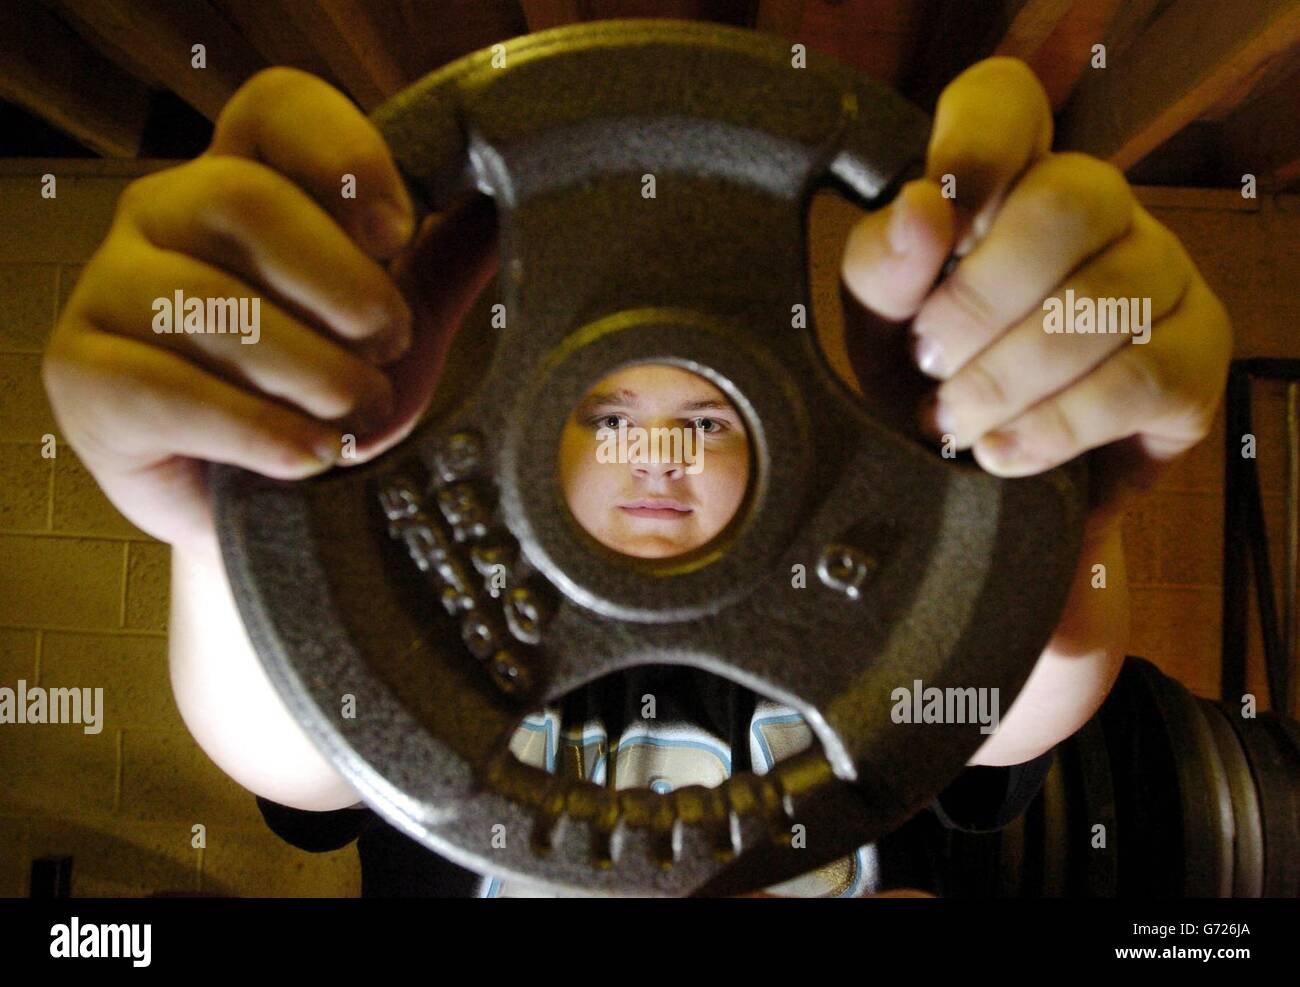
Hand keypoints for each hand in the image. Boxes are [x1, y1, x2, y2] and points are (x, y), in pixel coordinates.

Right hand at [41, 67, 495, 559]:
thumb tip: (508, 211)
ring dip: (313, 371)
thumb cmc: (321, 400)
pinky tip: (311, 454)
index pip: (274, 107)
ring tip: (360, 418)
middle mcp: (162, 215)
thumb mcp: (392, 329)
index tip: (398, 233)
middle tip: (391, 348)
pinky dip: (260, 431)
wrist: (260, 513)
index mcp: (240, 178)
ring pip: (213, 303)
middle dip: (342, 286)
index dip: (343, 153)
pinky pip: (170, 391)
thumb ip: (439, 270)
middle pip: (243, 201)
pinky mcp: (83, 376)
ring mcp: (110, 291)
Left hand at [839, 57, 1232, 536]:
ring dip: (1010, 376)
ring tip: (954, 423)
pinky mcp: (1196, 351)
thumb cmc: (930, 372)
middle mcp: (1097, 205)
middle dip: (982, 300)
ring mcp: (1160, 271)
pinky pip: (1140, 378)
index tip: (935, 220)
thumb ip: (882, 268)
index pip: (1005, 102)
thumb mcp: (880, 325)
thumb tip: (920, 209)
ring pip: (1105, 299)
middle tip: (930, 363)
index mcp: (1006, 176)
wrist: (982, 464)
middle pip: (1069, 202)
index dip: (975, 148)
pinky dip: (1059, 424)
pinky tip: (1004, 449)